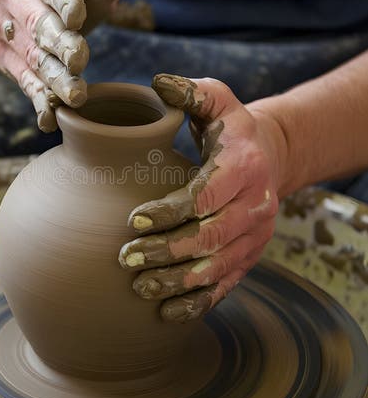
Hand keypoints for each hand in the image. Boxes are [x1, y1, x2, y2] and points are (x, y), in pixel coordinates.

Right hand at [0, 0, 145, 130]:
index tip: (78, 15)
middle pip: (35, 20)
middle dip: (58, 41)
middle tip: (80, 59)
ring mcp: (3, 28)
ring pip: (30, 56)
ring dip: (52, 78)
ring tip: (76, 95)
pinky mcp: (5, 58)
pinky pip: (22, 81)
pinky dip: (38, 100)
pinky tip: (51, 118)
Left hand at [119, 74, 287, 322]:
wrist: (271, 157)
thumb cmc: (229, 128)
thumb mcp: (217, 100)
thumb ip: (191, 92)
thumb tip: (159, 84)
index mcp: (244, 166)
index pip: (205, 195)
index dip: (170, 211)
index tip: (132, 221)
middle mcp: (257, 205)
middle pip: (210, 237)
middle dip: (167, 251)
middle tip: (126, 259)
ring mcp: (255, 236)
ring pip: (217, 267)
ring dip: (178, 283)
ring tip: (140, 289)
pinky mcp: (250, 258)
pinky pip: (226, 286)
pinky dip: (198, 303)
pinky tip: (167, 313)